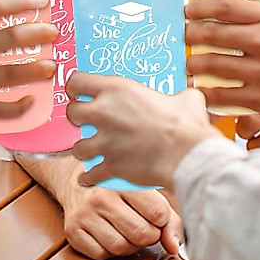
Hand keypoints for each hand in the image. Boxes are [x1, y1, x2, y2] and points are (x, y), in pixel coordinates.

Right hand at [62, 180, 182, 259]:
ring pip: (121, 247)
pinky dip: (110, 251)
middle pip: (141, 234)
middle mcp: (101, 197)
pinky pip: (101, 255)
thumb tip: (175, 247)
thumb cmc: (117, 185)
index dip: (162, 221)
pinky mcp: (72, 231)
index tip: (156, 216)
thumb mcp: (144, 190)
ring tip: (128, 232)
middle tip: (144, 227)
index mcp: (123, 180)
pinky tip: (110, 235)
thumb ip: (167, 217)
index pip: (158, 213)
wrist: (75, 177)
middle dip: (149, 236)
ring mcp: (84, 214)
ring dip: (130, 246)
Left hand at [68, 73, 214, 190]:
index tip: (78, 92)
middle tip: (87, 121)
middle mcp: (104, 113)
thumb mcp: (186, 98)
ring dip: (84, 149)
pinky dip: (89, 177)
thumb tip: (188, 95)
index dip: (75, 87)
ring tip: (91, 150)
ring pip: (77, 147)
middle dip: (78, 118)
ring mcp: (105, 142)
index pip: (77, 81)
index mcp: (117, 90)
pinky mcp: (110, 166)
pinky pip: (89, 174)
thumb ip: (179, 94)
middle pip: (72, 113)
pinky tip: (89, 177)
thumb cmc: (186, 124)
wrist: (187, 155)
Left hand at [185, 0, 259, 139]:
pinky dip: (207, 93)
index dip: (201, 7)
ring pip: (212, 65)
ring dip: (194, 64)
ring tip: (188, 65)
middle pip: (212, 33)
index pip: (227, 6)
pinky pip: (222, 95)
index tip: (189, 9)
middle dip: (190, 34)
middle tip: (182, 35)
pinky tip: (200, 92)